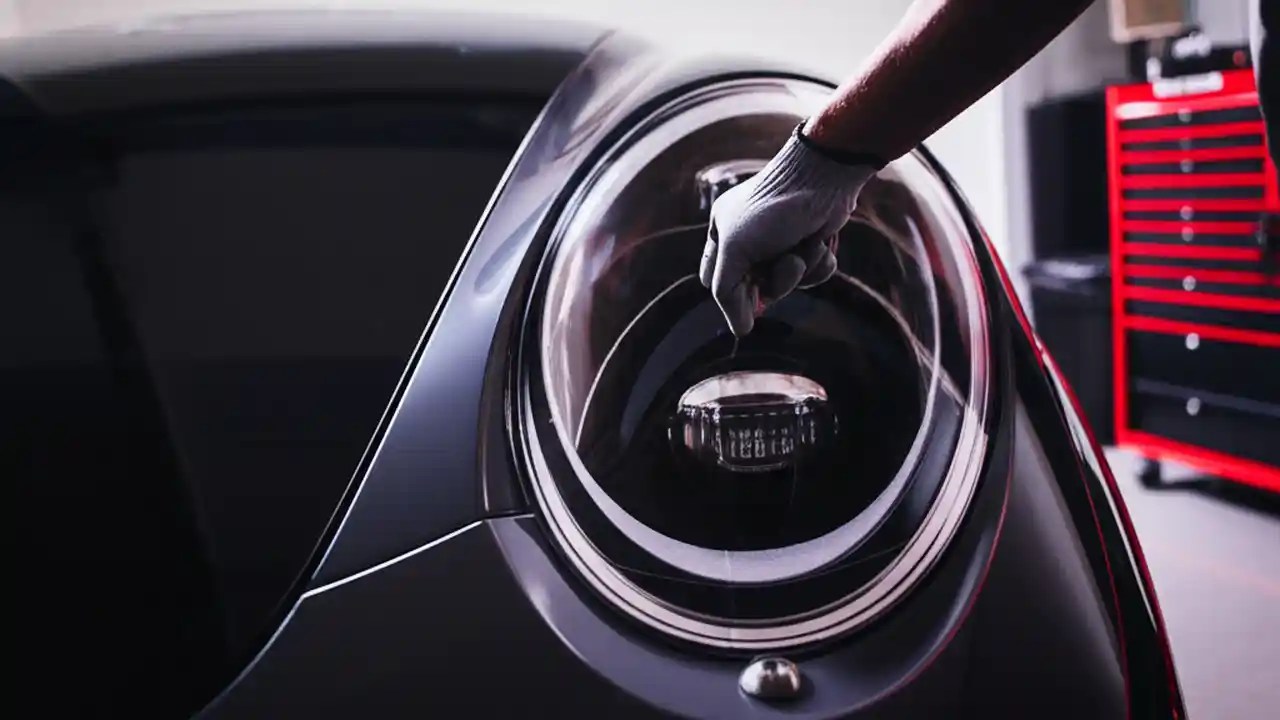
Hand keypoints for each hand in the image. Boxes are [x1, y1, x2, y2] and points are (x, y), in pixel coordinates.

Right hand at [699, 125, 877, 335]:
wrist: (823, 179)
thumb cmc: (772, 210)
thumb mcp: (736, 248)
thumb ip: (726, 290)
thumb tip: (740, 332)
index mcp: (723, 235)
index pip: (715, 282)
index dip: (731, 296)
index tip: (749, 302)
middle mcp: (749, 241)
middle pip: (755, 289)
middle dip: (776, 281)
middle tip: (787, 261)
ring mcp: (780, 244)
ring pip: (787, 284)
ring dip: (800, 271)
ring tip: (806, 245)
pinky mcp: (809, 244)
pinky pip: (812, 275)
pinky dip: (819, 264)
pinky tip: (821, 243)